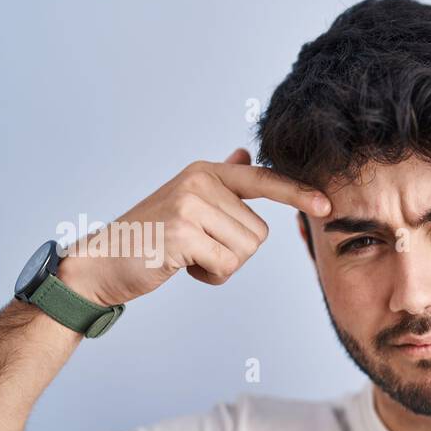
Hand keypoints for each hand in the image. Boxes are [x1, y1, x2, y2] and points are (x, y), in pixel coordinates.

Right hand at [55, 149, 330, 305]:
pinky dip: (210, 277)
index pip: (263, 179)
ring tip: (187, 255)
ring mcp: (191, 204)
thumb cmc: (152, 236)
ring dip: (221, 265)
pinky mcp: (184, 232)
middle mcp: (200, 181)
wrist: (104, 260)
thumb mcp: (188, 201)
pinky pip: (227, 266)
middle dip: (234, 251)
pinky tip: (182, 266)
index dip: (297, 193)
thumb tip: (245, 154)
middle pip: (259, 232)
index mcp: (206, 172)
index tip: (326, 206)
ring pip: (246, 251)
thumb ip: (222, 183)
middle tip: (196, 247)